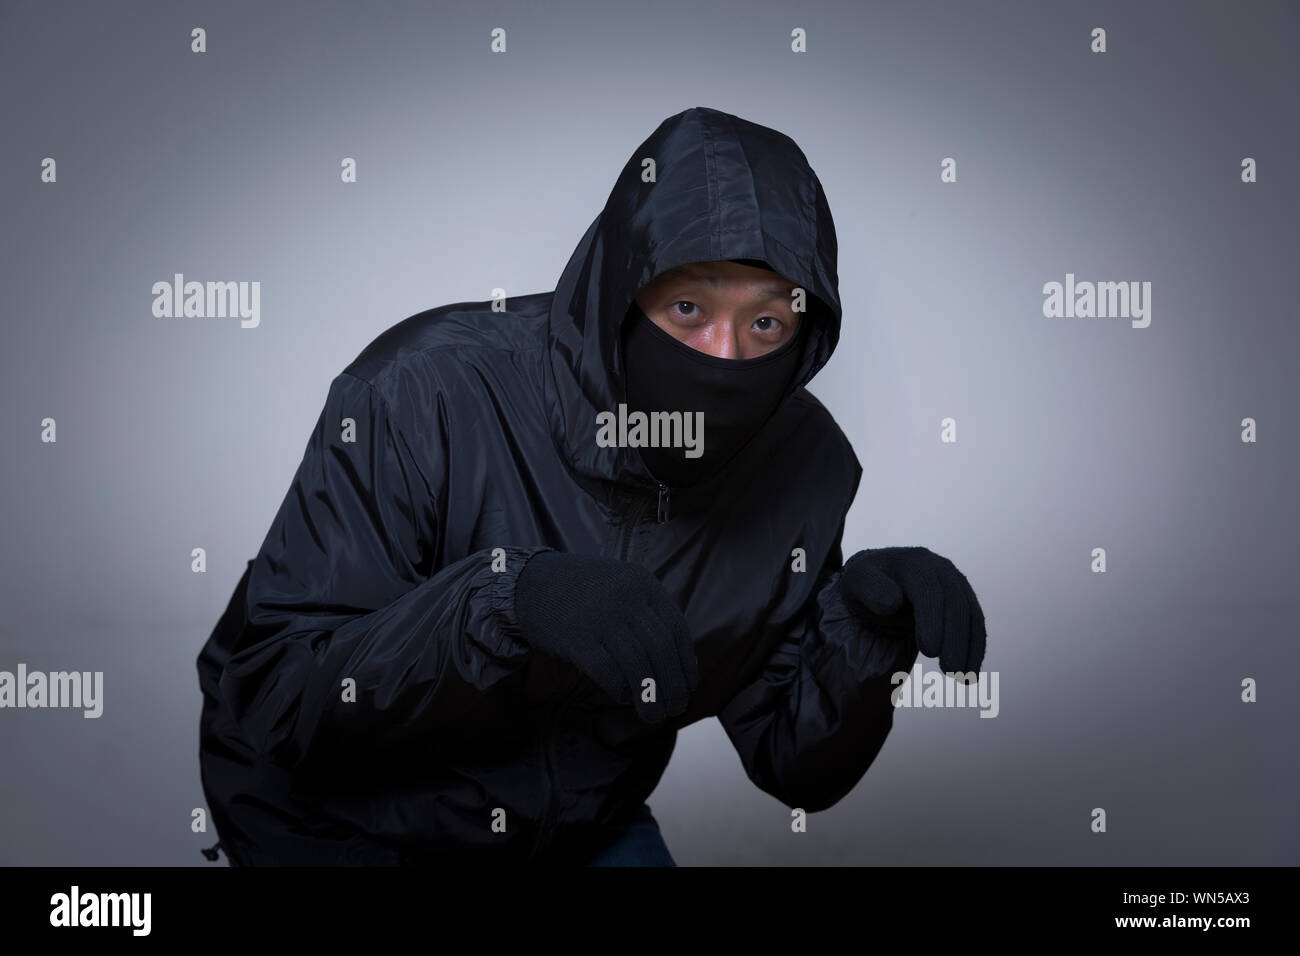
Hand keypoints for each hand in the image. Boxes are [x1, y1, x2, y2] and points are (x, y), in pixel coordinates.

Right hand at [513, 551, 698, 724]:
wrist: (532, 579)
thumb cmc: (583, 590)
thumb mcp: (623, 585)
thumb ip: (648, 613)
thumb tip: (678, 661)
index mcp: (643, 584)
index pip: (676, 630)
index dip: (685, 663)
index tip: (688, 687)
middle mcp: (627, 598)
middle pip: (661, 650)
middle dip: (673, 686)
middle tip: (675, 710)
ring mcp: (601, 617)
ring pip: (638, 665)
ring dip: (650, 697)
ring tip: (653, 717)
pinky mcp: (576, 637)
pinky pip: (608, 671)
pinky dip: (620, 690)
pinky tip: (622, 699)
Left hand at [839, 547, 985, 674]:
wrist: (879, 579)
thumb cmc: (865, 584)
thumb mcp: (857, 582)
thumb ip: (870, 590)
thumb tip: (892, 603)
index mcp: (914, 563)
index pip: (927, 590)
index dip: (931, 619)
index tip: (929, 651)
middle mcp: (940, 569)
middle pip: (955, 603)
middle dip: (955, 639)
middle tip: (950, 671)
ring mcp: (956, 583)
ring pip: (970, 615)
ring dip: (970, 648)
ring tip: (963, 678)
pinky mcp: (964, 600)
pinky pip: (975, 624)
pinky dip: (975, 649)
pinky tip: (971, 674)